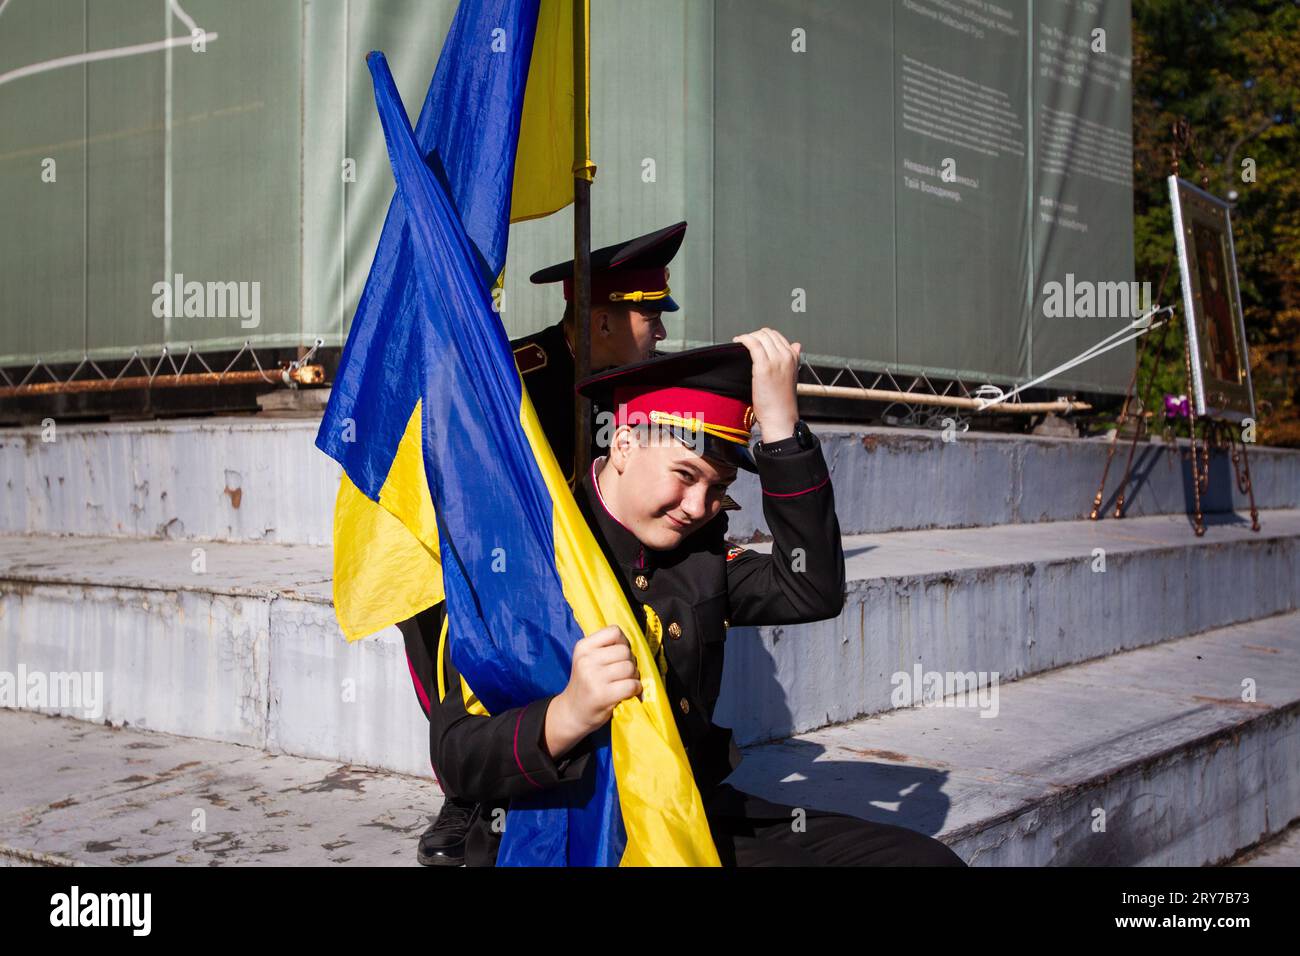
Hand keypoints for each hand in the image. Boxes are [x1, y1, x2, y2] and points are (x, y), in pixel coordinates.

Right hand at [544, 625, 641, 758]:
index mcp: (583, 647)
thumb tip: (637, 645)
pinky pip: (631, 685)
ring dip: (634, 676)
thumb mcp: (587, 660)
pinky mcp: (602, 695)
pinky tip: (629, 692)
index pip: (614, 631)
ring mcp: (593, 677)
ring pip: (630, 667)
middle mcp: (586, 660)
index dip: (623, 642)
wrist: (572, 712)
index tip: (619, 656)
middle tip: (623, 673)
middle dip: (630, 662)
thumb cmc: (585, 684)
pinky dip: (636, 689)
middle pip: (625, 651)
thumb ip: (606, 649)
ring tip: (625, 683)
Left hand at [732, 328, 800, 442]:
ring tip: (739, 342)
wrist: (781, 417)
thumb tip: (796, 345)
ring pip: (760, 336)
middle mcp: (786, 356)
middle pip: (768, 334)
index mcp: (793, 357)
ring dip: (747, 336)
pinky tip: (738, 342)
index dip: (763, 336)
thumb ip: (793, 359)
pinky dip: (743, 339)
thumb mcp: (792, 376)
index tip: (753, 341)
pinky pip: (752, 344)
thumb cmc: (782, 402)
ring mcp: (776, 360)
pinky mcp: (764, 367)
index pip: (777, 336)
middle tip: (745, 342)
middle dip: (754, 335)